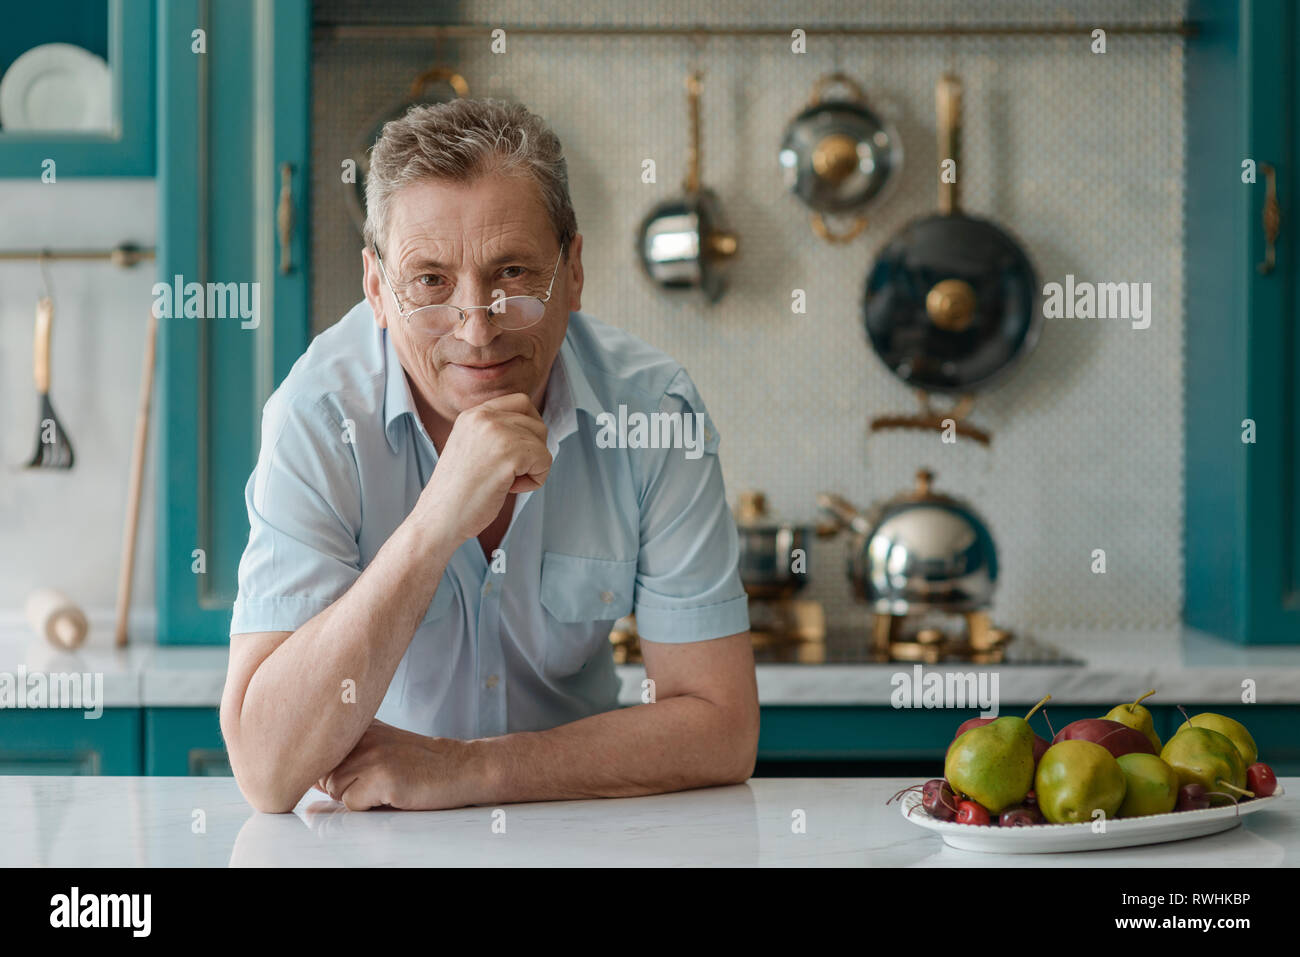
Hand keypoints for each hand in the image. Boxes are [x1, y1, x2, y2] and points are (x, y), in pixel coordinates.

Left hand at [316, 718, 482, 810]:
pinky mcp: (382, 777)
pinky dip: (369, 807)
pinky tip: (393, 793)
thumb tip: (309, 775)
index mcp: (360, 724)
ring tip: (385, 786)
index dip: (324, 769)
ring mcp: (372, 754)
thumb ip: (347, 754)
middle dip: (343, 787)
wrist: (459, 767)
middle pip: (323, 774)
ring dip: (356, 797)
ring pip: (335, 790)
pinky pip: (352, 805)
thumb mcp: (381, 746)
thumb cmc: (418, 764)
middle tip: (376, 781)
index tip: (342, 770)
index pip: (317, 750)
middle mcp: (363, 734)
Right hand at [419, 392, 550, 542]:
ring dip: (533, 467)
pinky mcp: (510, 453)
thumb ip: (495, 434)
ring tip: (505, 482)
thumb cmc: (457, 493)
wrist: (439, 518)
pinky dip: (535, 480)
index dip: (528, 429)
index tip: (515, 454)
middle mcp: (484, 417)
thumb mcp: (471, 448)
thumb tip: (533, 431)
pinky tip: (509, 488)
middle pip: (536, 422)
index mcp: (473, 414)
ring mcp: (496, 432)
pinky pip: (544, 460)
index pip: (521, 402)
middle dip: (532, 450)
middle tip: (508, 472)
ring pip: (542, 442)